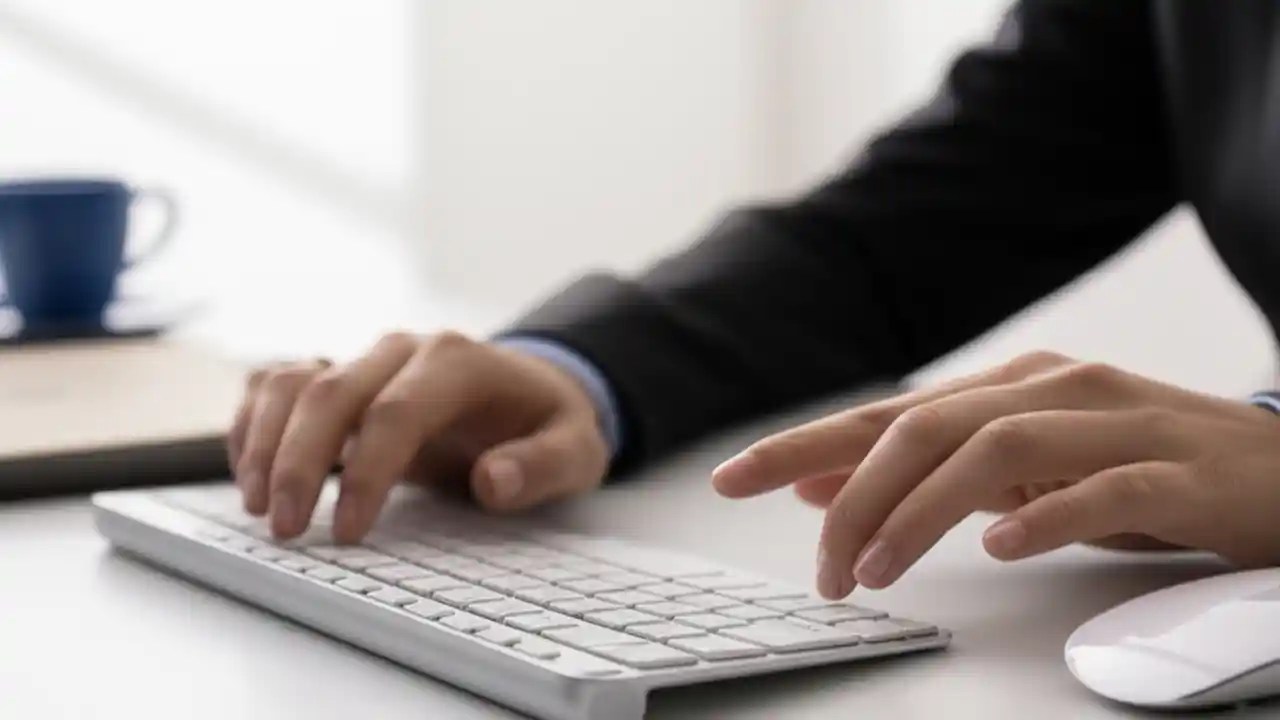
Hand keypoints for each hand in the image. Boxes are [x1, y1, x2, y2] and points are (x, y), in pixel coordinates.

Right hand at [227, 332, 609, 541]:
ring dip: (265, 441)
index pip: (396, 411)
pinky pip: (279, 384)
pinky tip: (248, 469)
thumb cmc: (548, 424)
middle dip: (299, 463)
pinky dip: (254, 421)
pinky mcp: (343, 377)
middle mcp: (404, 351)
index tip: (349, 530)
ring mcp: (367, 359)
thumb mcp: (576, 450)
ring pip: (292, 383)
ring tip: (258, 507)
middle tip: (287, 531)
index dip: (366, 472)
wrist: (533, 389)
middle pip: (331, 394)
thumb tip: (493, 481)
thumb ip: (542, 466)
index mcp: (459, 362)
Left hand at [711, 351, 1279, 597]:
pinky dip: (1044, 517)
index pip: (887, 414)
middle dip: (855, 494)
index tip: (733, 478)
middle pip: (928, 427)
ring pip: (997, 452)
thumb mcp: (1020, 470)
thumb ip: (929, 473)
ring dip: (922, 513)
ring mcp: (1117, 424)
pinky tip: (1001, 548)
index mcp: (1010, 388)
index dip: (805, 445)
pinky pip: (1101, 490)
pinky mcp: (1177, 472)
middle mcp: (1054, 390)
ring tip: (874, 569)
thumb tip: (823, 488)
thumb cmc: (1139, 468)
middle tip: (819, 567)